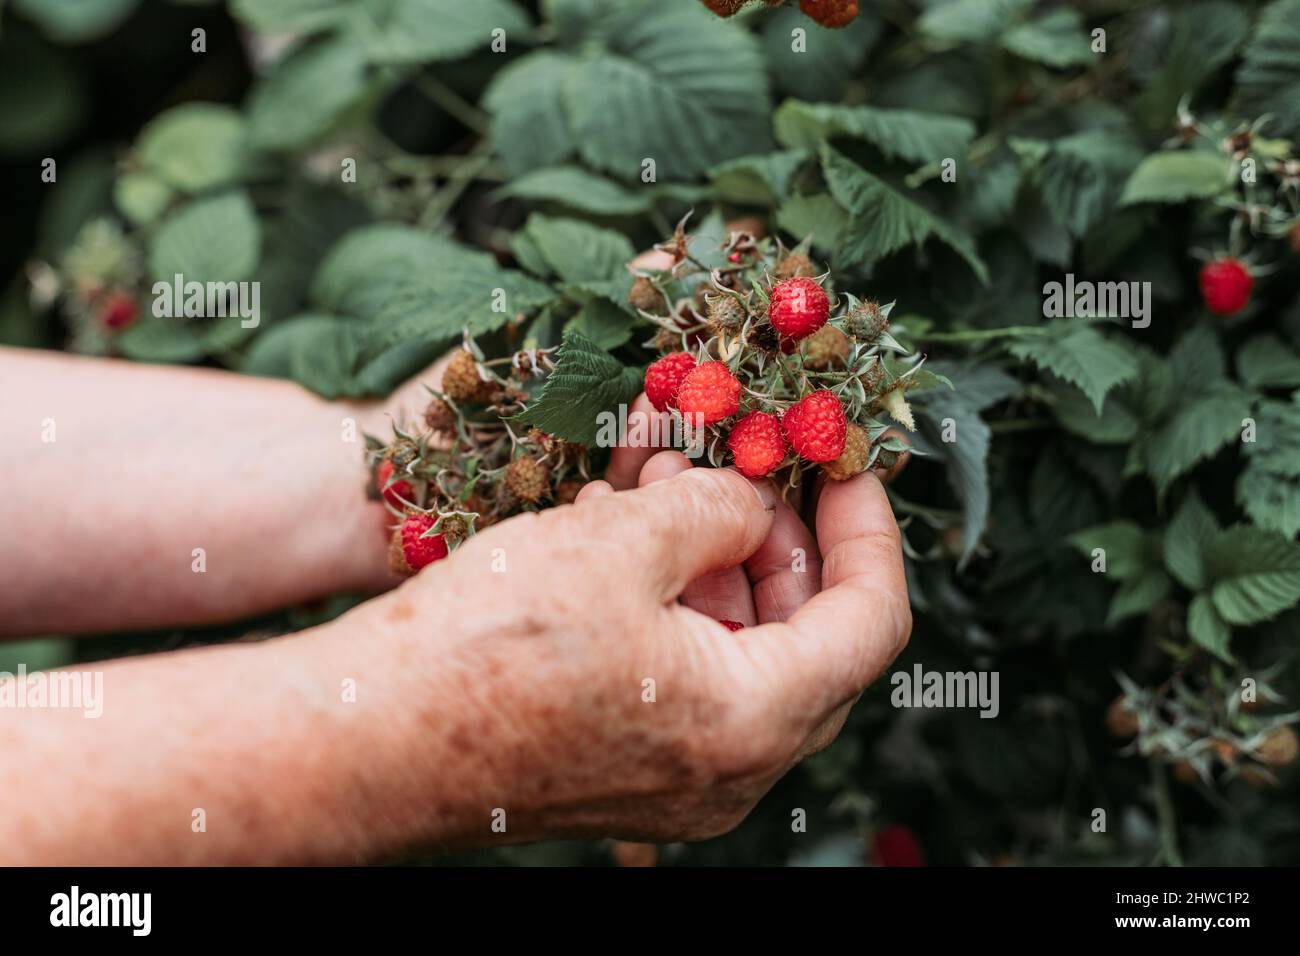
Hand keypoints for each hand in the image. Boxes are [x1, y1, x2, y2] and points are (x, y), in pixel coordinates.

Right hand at [342, 455, 909, 847]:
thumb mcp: (618, 541)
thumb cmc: (484, 648)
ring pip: (741, 651)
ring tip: (664, 486)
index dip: (868, 526)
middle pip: (808, 636)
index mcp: (752, 721)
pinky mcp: (625, 766)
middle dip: (781, 536)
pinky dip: (672, 602)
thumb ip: (716, 509)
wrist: (362, 739)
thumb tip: (753, 503)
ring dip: (716, 560)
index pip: (869, 620)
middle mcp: (730, 769)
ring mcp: (677, 778)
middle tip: (746, 465)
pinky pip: (684, 674)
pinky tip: (619, 537)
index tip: (845, 462)